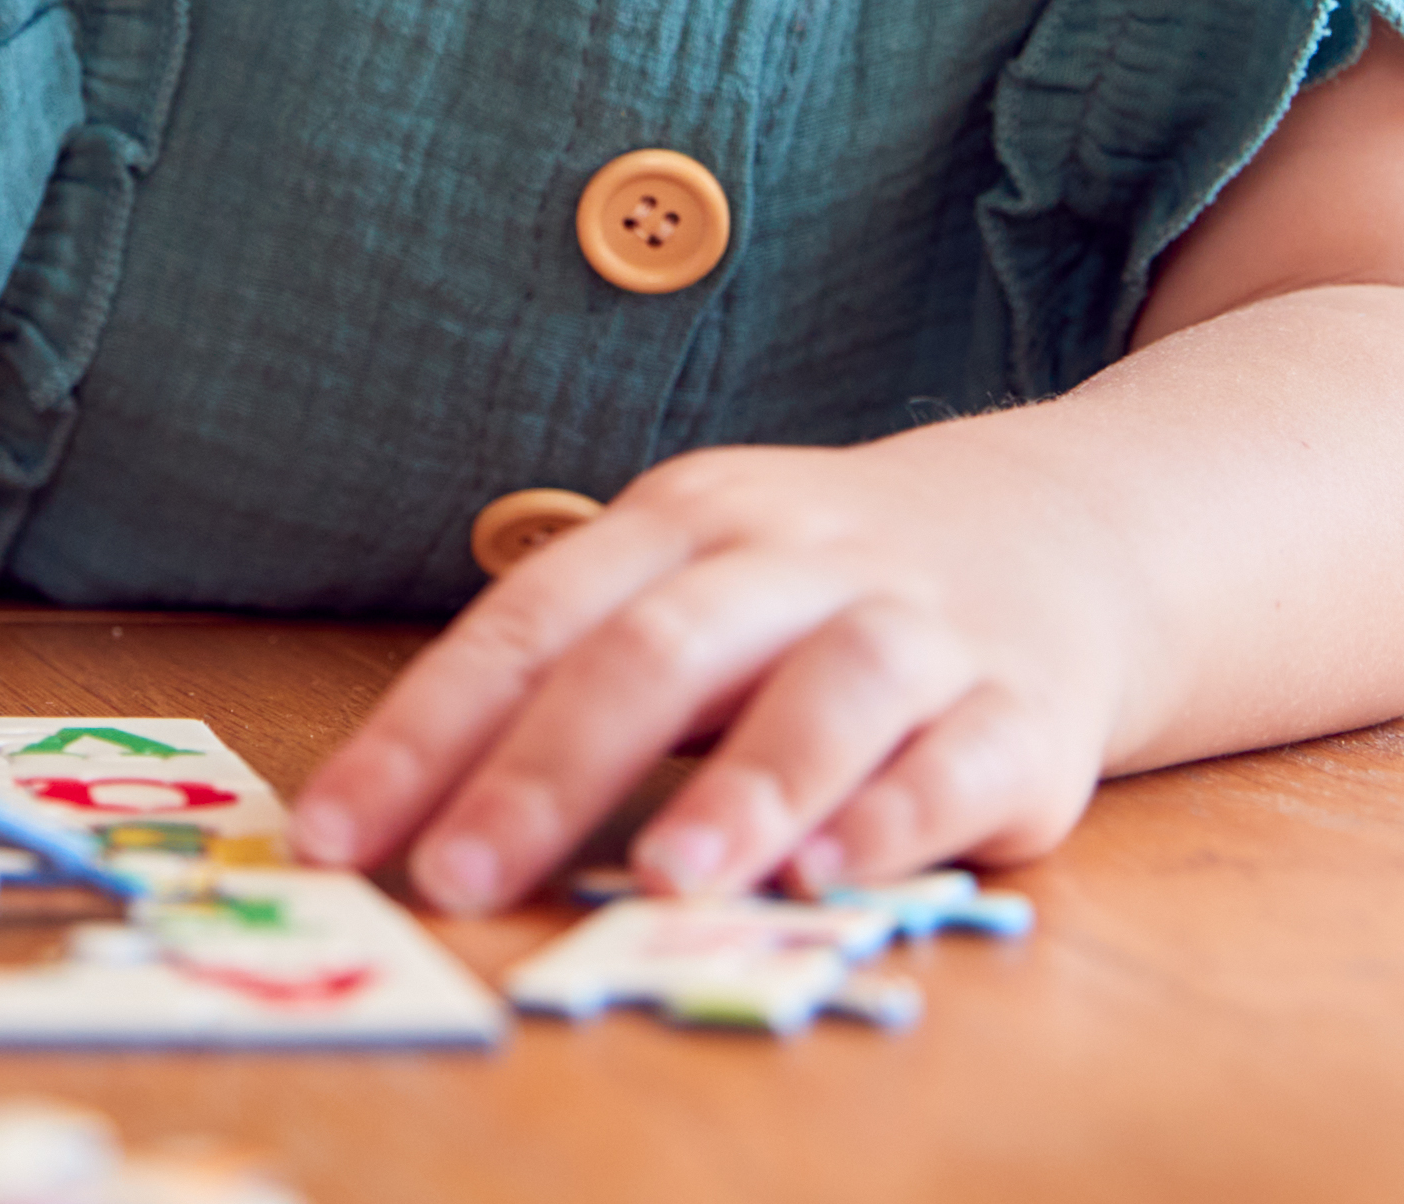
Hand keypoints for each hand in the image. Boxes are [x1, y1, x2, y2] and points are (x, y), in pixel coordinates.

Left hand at [283, 422, 1133, 914]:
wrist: (1067, 530)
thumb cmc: (822, 589)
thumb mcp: (692, 586)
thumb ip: (579, 681)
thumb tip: (415, 816)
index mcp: (684, 523)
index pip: (530, 623)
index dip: (425, 732)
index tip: (337, 833)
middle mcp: (795, 559)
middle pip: (656, 650)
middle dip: (547, 770)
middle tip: (458, 879)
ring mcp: (918, 627)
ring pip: (827, 693)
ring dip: (744, 789)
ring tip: (663, 881)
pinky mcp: (1024, 710)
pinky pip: (961, 762)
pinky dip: (898, 819)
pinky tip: (833, 877)